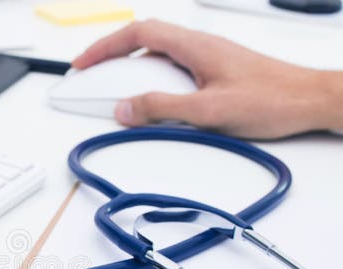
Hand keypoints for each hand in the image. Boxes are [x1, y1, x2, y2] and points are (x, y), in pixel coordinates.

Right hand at [72, 20, 342, 138]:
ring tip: (112, 84)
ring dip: (129, 64)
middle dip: (109, 52)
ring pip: (157, 51)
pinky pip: (172, 65)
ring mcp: (207, 55)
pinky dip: (149, 75)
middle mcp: (199, 45)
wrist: (310, 100)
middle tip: (89, 71)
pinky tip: (150, 96)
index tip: (82, 64)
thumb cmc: (272, 99)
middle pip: (143, 37)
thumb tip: (125, 108)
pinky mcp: (215, 69)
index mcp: (194, 46)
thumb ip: (162, 108)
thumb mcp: (208, 110)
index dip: (103, 47)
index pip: (136, 34)